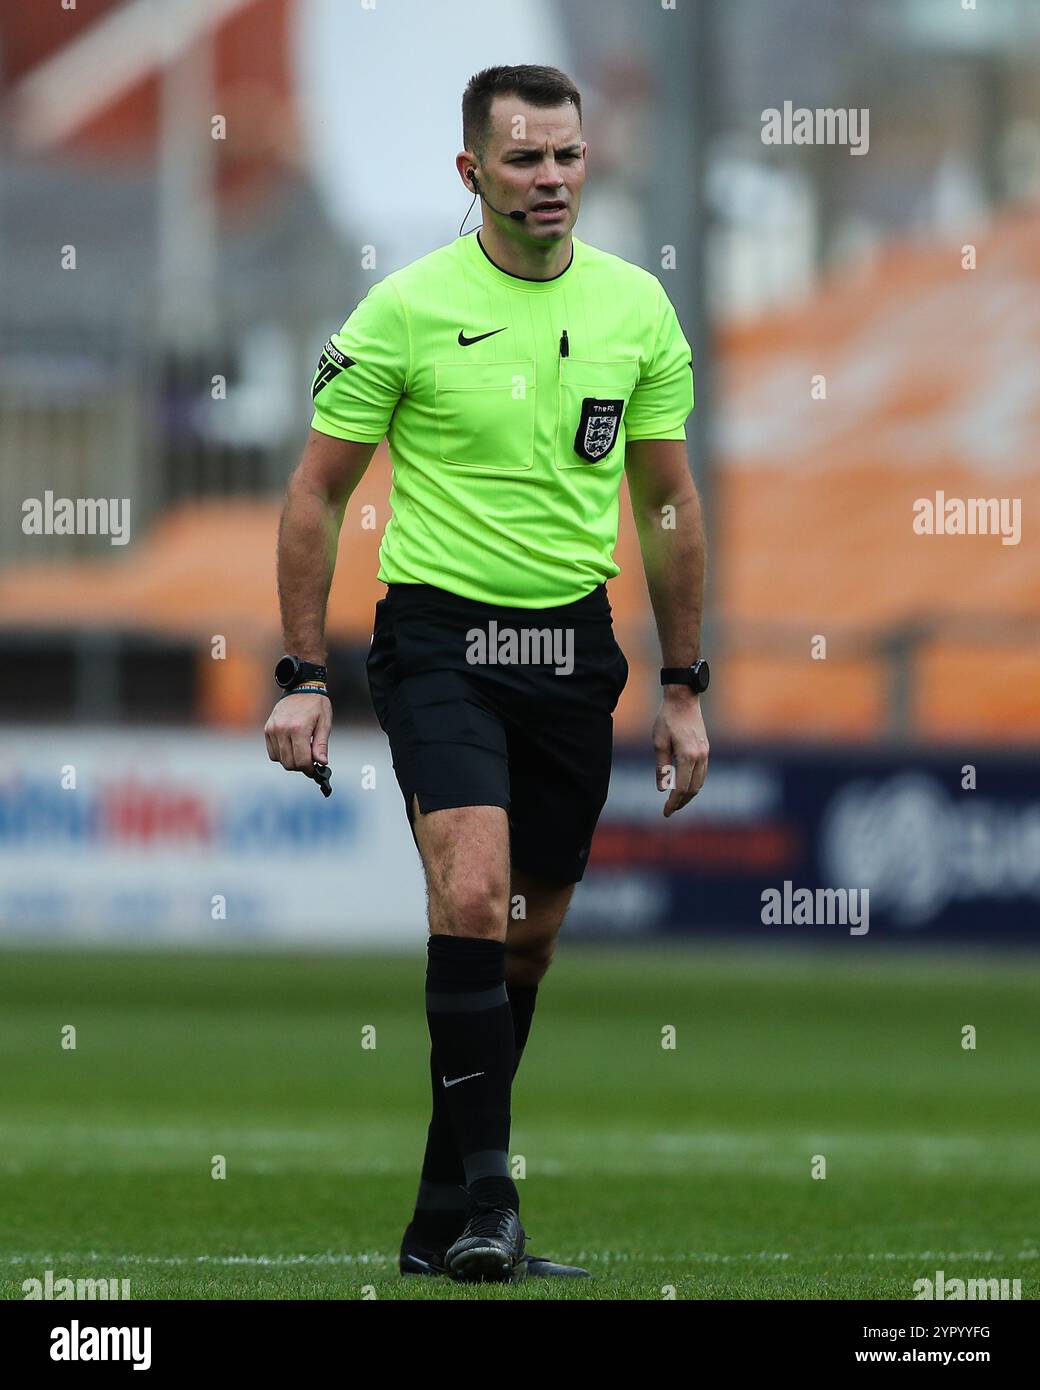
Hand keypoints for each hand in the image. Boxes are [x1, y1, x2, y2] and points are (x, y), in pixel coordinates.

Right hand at [264, 692, 331, 780]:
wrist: (301, 687)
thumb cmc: (316, 704)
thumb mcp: (324, 723)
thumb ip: (321, 745)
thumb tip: (322, 763)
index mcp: (299, 728)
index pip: (301, 760)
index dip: (309, 769)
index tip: (314, 770)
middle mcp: (282, 729)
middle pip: (289, 763)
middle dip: (300, 767)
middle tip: (309, 762)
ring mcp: (273, 729)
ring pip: (279, 759)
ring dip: (291, 761)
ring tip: (301, 751)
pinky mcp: (267, 729)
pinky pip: (272, 752)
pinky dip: (281, 754)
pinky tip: (291, 746)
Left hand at [653, 691, 708, 816]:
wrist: (684, 699)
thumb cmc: (667, 719)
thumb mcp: (658, 743)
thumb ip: (661, 767)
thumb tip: (662, 789)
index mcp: (687, 756)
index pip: (681, 788)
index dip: (673, 803)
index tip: (665, 812)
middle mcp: (700, 756)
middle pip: (693, 789)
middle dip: (681, 802)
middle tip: (669, 811)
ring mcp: (705, 753)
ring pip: (700, 782)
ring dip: (689, 795)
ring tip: (676, 802)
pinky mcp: (706, 749)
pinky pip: (703, 773)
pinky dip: (695, 784)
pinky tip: (685, 786)